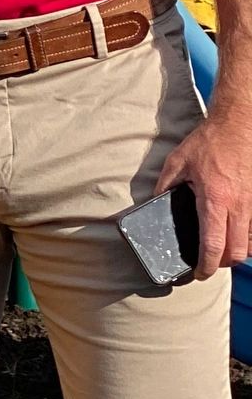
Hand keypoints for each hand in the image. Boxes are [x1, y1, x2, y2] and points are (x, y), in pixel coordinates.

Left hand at [160, 98, 251, 279]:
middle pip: (236, 251)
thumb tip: (155, 202)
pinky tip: (236, 232)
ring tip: (222, 248)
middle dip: (223, 263)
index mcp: (214, 199)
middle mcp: (238, 206)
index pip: (213, 244)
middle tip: (209, 262)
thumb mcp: (177, 162)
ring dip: (237, 251)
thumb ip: (165, 186)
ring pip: (250, 243)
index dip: (207, 265)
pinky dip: (248, 236)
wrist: (239, 125)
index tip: (199, 273)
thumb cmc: (209, 142)